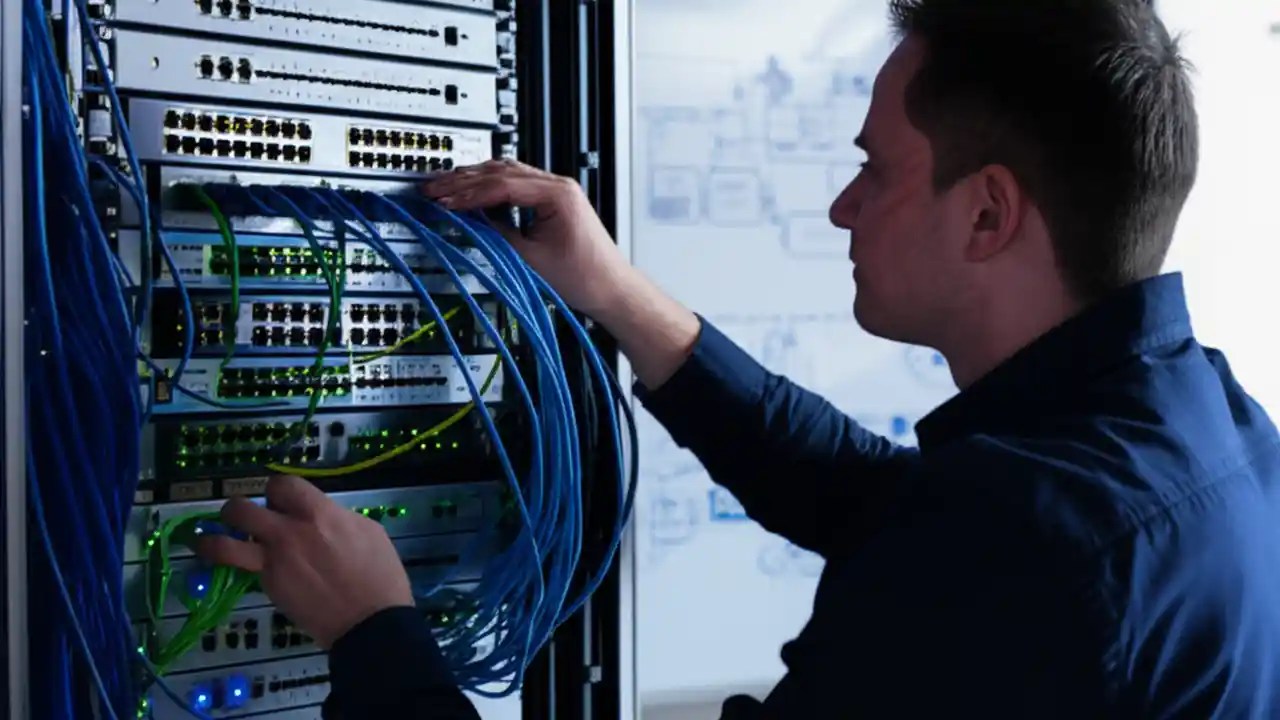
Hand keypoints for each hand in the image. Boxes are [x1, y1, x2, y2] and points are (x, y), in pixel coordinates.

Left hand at [194, 475, 412, 648]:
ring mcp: (274, 562)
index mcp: (317, 513)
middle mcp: (288, 533)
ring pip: (224, 544)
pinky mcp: (269, 587)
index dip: (277, 490)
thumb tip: (317, 517)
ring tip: (208, 541)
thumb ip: (334, 517)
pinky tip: (250, 570)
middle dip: (237, 509)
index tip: (281, 500)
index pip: (280, 484)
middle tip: (244, 518)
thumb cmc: (380, 574)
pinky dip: (245, 566)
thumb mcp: (366, 531)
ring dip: (214, 539)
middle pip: (241, 508)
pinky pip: (247, 569)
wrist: (370, 622)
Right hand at [421, 159, 633, 316]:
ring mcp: (557, 191)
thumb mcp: (531, 258)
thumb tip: (471, 220)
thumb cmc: (584, 276)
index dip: (468, 193)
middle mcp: (558, 185)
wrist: (611, 288)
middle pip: (502, 171)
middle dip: (464, 180)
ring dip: (475, 180)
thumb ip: (498, 234)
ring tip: (445, 187)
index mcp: (557, 193)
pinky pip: (517, 186)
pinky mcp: (553, 201)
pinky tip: (472, 194)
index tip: (444, 200)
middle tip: (434, 187)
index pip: (502, 184)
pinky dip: (491, 189)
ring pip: (508, 174)